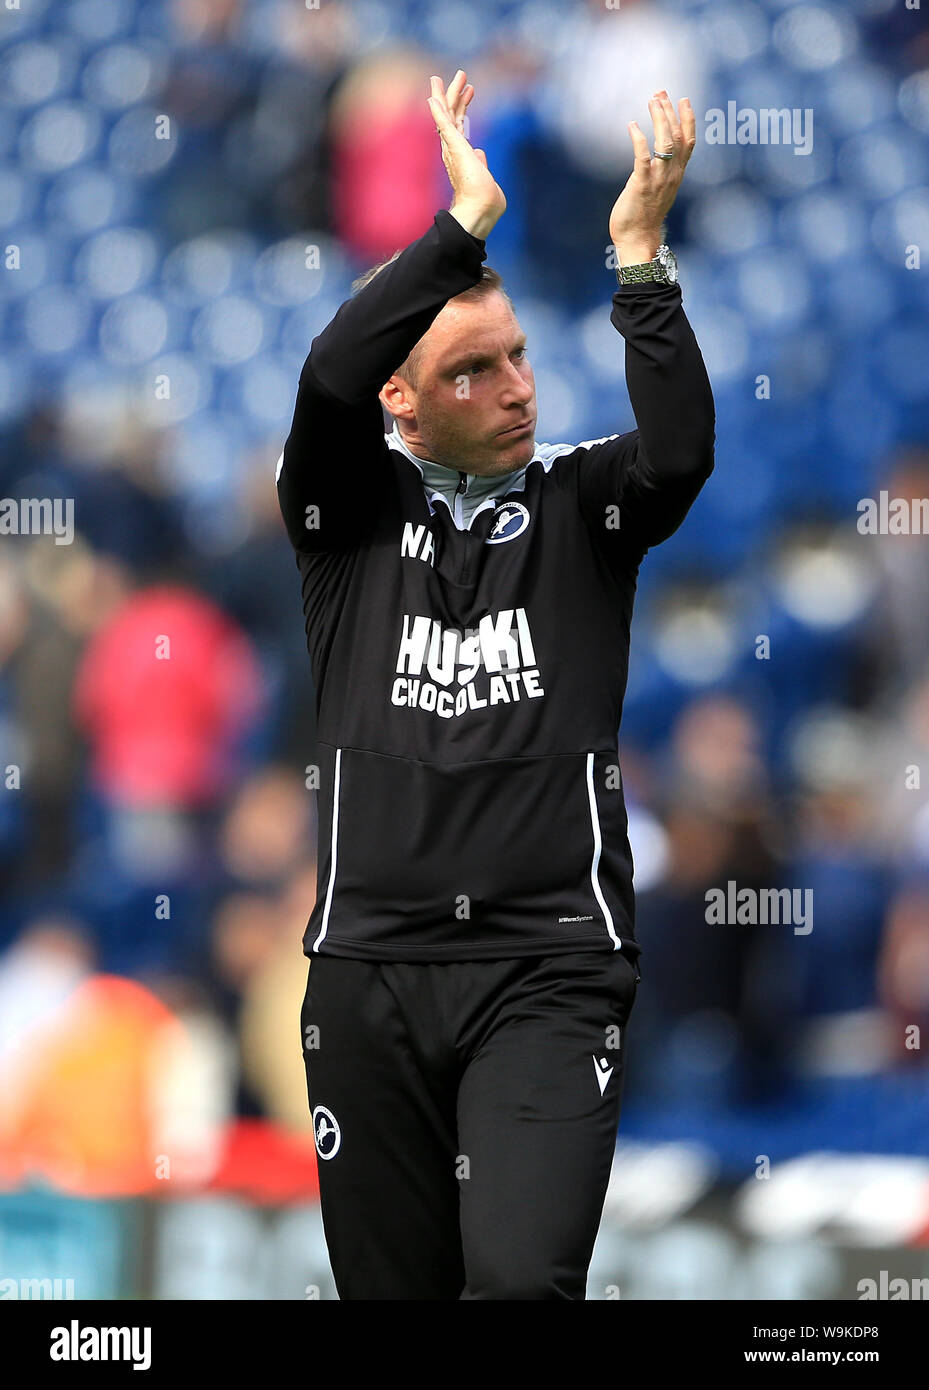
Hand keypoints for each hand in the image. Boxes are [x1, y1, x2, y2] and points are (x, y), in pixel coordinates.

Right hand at [427, 69, 505, 240]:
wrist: (481, 210)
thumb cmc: (485, 200)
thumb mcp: (485, 175)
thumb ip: (480, 162)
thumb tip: (480, 152)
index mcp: (461, 155)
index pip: (461, 125)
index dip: (465, 106)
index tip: (471, 90)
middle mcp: (453, 151)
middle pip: (452, 116)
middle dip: (454, 94)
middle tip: (459, 74)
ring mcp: (452, 149)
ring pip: (447, 116)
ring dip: (445, 95)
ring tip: (437, 77)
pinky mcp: (453, 148)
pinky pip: (444, 125)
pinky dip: (438, 110)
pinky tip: (432, 97)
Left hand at [609, 91, 695, 265]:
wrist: (638, 239)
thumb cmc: (644, 215)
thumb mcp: (659, 189)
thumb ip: (662, 171)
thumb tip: (656, 155)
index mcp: (677, 174)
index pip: (689, 141)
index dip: (688, 119)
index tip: (683, 99)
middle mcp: (671, 175)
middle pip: (677, 136)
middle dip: (670, 112)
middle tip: (660, 93)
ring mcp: (658, 180)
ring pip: (665, 143)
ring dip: (659, 119)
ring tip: (652, 101)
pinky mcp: (641, 185)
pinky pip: (643, 158)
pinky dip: (639, 140)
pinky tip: (632, 126)